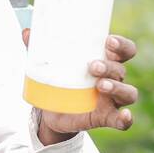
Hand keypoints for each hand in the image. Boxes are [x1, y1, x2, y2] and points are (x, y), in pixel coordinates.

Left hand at [22, 30, 138, 136]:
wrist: (54, 111)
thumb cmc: (60, 80)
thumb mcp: (50, 65)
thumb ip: (39, 49)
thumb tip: (26, 32)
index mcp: (105, 61)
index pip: (123, 50)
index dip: (121, 45)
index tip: (109, 41)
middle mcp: (114, 79)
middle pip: (121, 69)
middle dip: (109, 66)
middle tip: (93, 66)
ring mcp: (112, 99)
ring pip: (127, 92)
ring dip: (117, 87)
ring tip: (101, 85)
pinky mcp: (106, 117)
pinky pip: (122, 120)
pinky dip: (125, 119)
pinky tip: (125, 116)